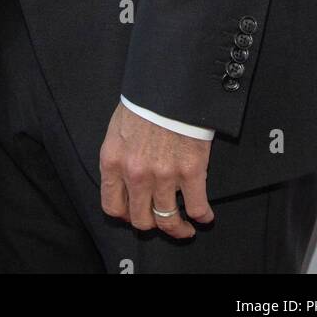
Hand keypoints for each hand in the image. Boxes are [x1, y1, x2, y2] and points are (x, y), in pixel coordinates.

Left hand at [99, 103, 214, 238]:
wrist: (169, 86)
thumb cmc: (143, 104)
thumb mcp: (117, 130)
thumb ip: (118, 159)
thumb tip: (124, 182)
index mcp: (113, 162)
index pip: (112, 206)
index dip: (125, 215)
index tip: (134, 215)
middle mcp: (135, 175)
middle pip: (141, 220)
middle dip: (151, 224)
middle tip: (161, 222)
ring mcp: (163, 176)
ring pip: (168, 221)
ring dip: (178, 229)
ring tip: (185, 228)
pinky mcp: (190, 172)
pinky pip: (196, 208)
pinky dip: (202, 216)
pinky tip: (205, 216)